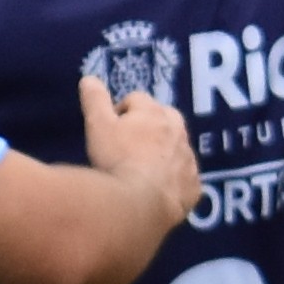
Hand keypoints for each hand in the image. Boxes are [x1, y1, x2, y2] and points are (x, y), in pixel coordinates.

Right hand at [75, 67, 199, 233]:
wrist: (140, 205)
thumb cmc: (116, 160)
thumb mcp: (98, 126)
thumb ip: (94, 100)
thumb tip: (89, 78)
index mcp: (154, 112)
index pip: (136, 100)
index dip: (121, 111)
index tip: (111, 128)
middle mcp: (178, 131)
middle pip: (166, 118)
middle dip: (151, 126)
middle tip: (131, 146)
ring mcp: (189, 160)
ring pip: (178, 148)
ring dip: (165, 153)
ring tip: (144, 170)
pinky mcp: (194, 187)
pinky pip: (187, 178)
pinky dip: (176, 180)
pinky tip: (160, 192)